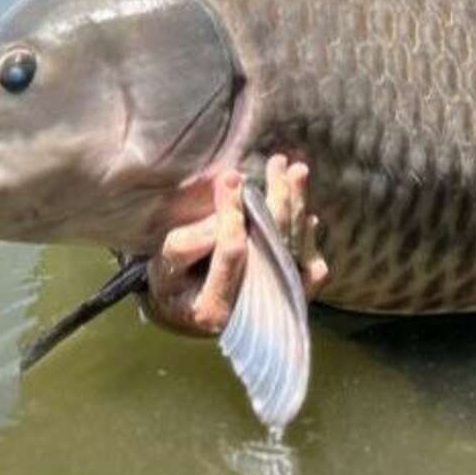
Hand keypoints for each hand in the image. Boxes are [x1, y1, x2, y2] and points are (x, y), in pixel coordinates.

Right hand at [145, 154, 327, 335]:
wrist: (190, 311)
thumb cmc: (174, 286)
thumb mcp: (165, 267)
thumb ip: (185, 247)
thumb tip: (219, 222)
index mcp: (214, 307)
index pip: (231, 251)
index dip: (231, 213)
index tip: (231, 178)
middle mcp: (250, 310)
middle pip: (273, 247)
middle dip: (277, 201)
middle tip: (277, 163)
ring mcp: (273, 305)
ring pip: (295, 252)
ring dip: (298, 208)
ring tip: (297, 172)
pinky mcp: (290, 298)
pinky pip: (310, 270)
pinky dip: (309, 241)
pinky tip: (306, 215)